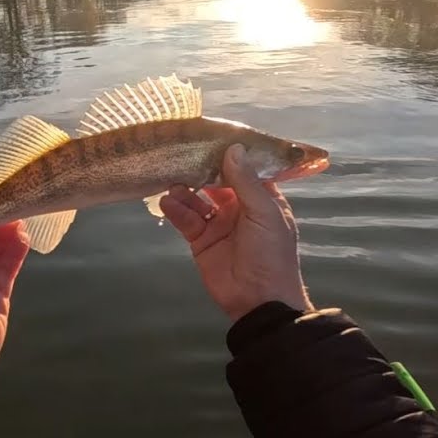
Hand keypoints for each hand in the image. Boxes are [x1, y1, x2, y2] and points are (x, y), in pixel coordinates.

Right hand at [160, 144, 312, 320]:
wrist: (259, 300)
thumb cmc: (270, 253)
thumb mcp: (264, 213)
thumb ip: (246, 181)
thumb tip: (233, 148)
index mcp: (262, 199)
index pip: (244, 169)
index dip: (229, 154)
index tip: (209, 136)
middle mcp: (240, 207)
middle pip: (217, 181)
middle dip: (201, 170)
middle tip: (182, 155)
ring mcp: (219, 224)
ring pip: (198, 199)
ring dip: (185, 189)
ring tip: (172, 181)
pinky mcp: (201, 240)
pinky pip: (186, 220)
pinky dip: (176, 210)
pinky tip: (167, 201)